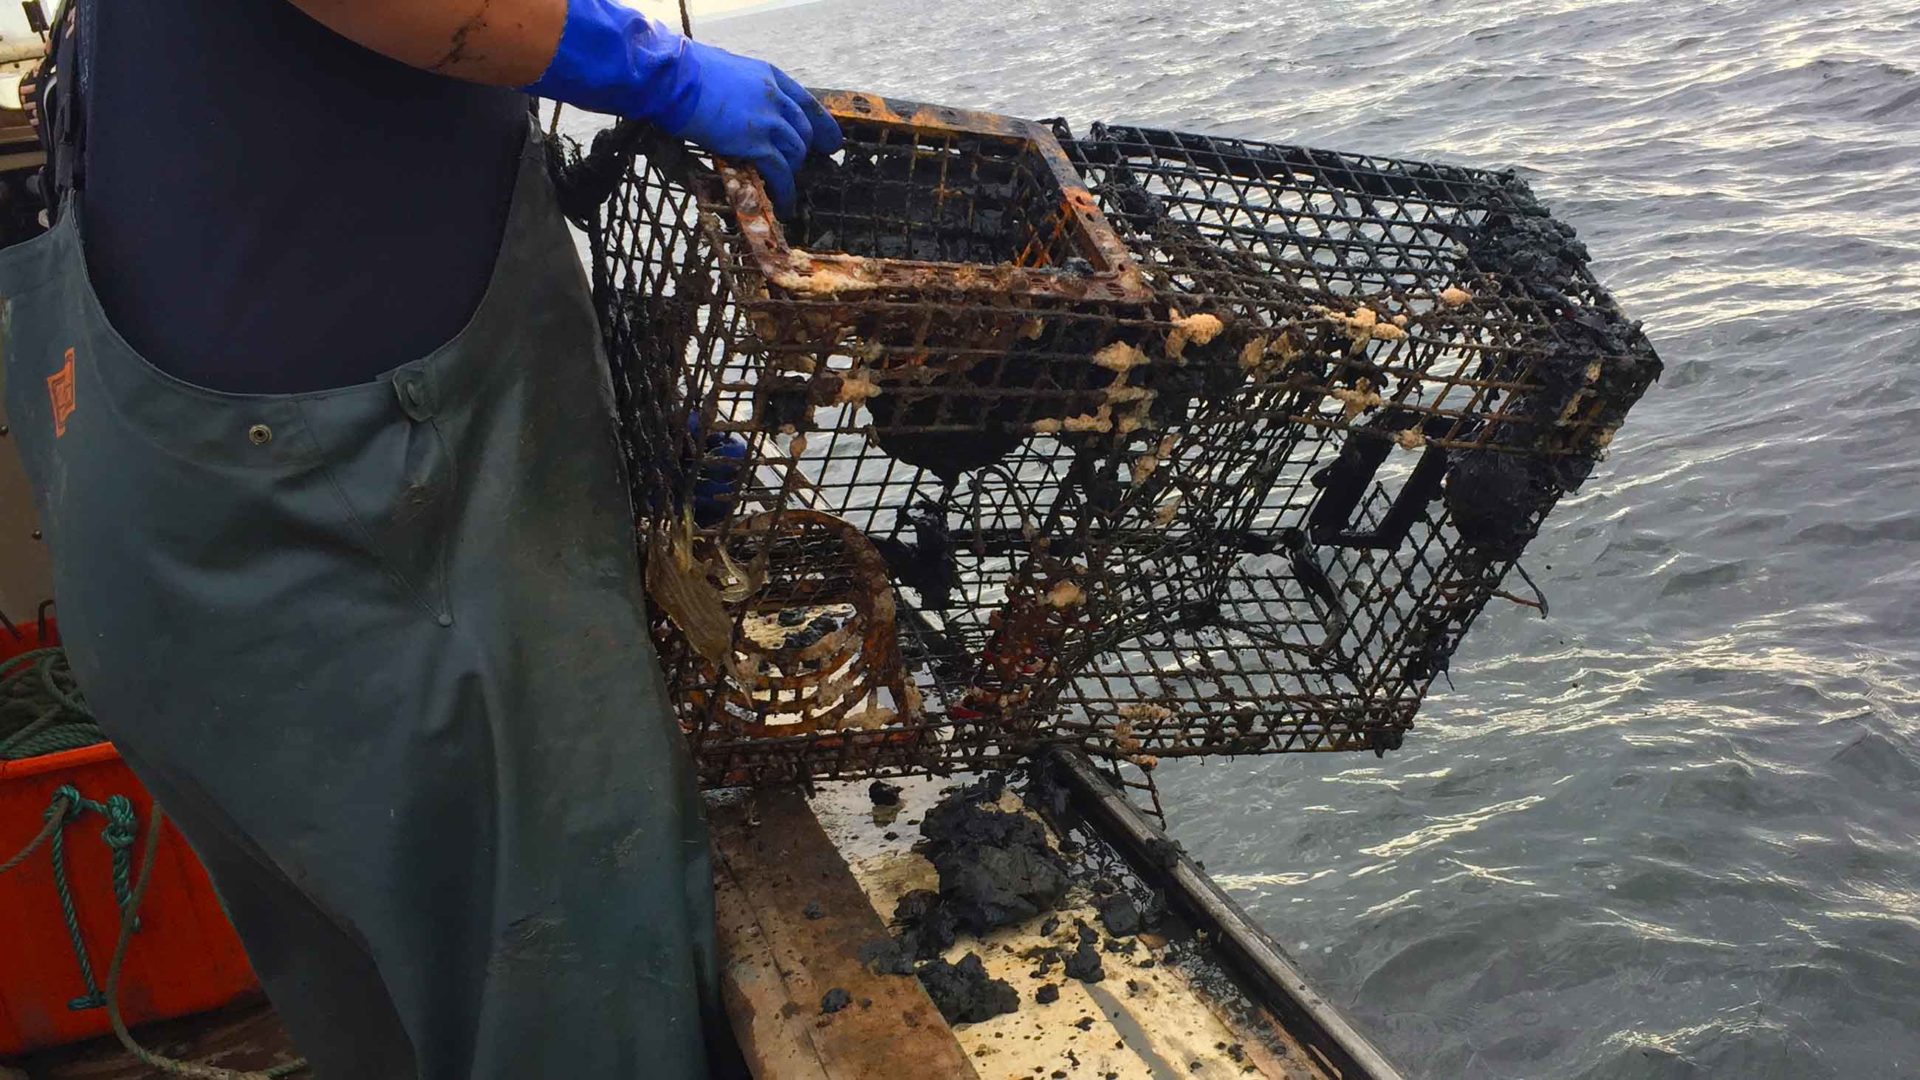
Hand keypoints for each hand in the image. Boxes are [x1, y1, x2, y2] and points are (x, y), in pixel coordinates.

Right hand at [666, 42, 841, 213]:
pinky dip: (785, 191)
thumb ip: (742, 92)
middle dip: (808, 151)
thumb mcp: (725, 73)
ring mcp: (768, 120)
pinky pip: (781, 172)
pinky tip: (784, 203)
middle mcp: (774, 97)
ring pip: (796, 151)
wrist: (672, 78)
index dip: (822, 124)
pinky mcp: (755, 142)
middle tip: (805, 166)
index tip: (831, 140)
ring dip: (791, 170)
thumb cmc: (686, 73)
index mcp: (768, 76)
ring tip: (784, 185)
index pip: (805, 101)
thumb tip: (740, 108)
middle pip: (804, 129)